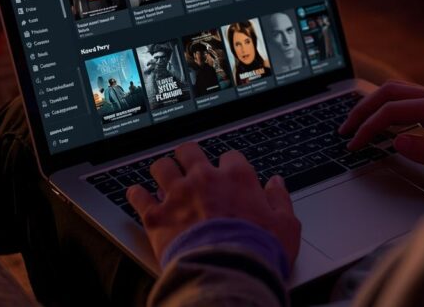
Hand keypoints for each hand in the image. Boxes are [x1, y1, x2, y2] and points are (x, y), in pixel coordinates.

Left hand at [127, 143, 300, 266]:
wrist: (227, 272)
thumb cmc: (258, 251)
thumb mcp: (286, 225)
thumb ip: (280, 200)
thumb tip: (277, 184)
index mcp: (237, 178)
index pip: (230, 157)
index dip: (228, 166)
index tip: (227, 175)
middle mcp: (205, 179)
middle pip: (190, 151)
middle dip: (189, 157)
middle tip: (189, 166)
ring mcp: (178, 195)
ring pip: (162, 167)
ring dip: (163, 171)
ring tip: (163, 176)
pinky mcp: (156, 216)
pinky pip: (139, 196)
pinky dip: (137, 195)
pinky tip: (138, 194)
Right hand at [339, 80, 423, 178]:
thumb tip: (397, 141)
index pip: (393, 110)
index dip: (369, 126)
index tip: (354, 143)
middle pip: (390, 91)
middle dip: (363, 109)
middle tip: (344, 129)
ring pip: (398, 90)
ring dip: (373, 105)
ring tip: (355, 125)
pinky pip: (408, 98)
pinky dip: (388, 107)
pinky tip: (380, 123)